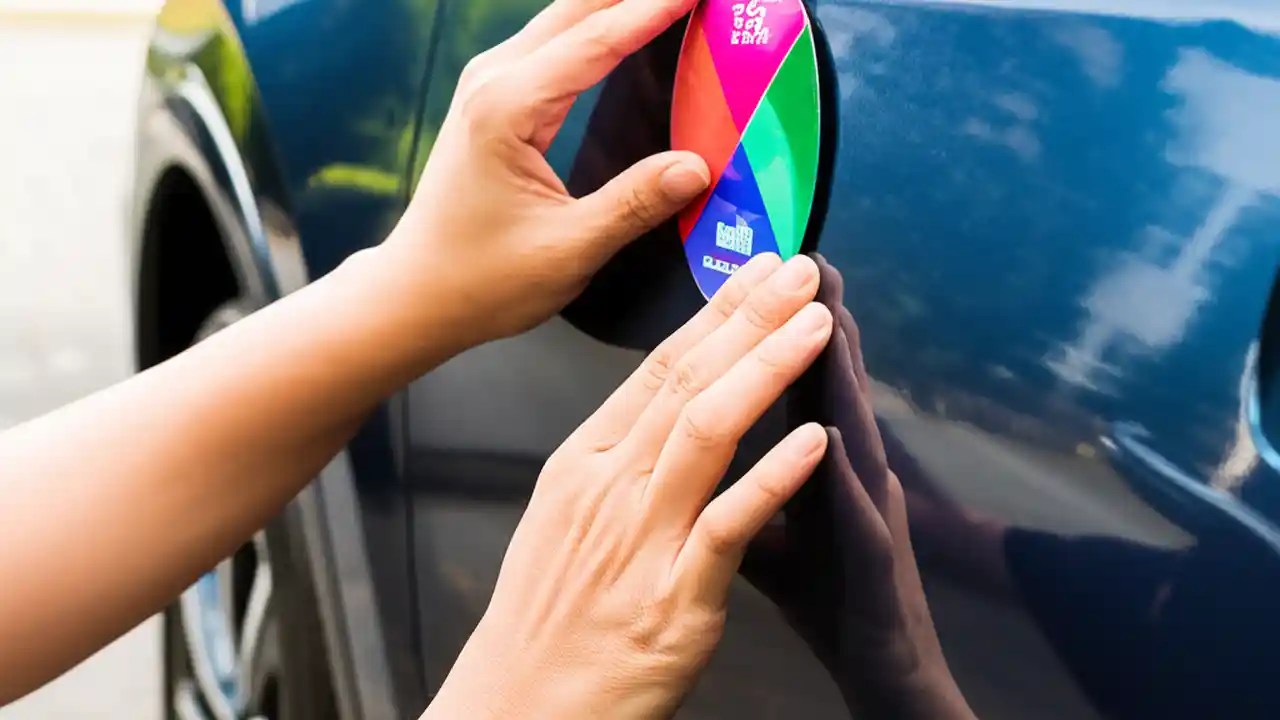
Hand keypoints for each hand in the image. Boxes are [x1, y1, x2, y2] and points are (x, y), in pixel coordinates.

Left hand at [382, 0, 708, 346]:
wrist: (417, 294)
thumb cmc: (482, 279)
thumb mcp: (569, 249)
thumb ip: (635, 203)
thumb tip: (697, 166)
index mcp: (508, 108)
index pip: (598, 38)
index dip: (655, 8)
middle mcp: (493, 81)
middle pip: (577, 7)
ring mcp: (488, 85)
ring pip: (565, 18)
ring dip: (615, 5)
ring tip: (670, 4)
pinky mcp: (493, 100)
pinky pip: (554, 43)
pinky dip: (597, 27)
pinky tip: (627, 27)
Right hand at [423, 255, 833, 719]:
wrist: (515, 710)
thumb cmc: (547, 621)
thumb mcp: (564, 523)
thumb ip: (615, 467)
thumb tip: (659, 414)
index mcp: (582, 465)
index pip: (656, 369)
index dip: (714, 314)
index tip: (755, 270)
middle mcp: (607, 489)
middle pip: (685, 381)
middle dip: (749, 316)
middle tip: (800, 266)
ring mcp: (638, 541)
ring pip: (707, 431)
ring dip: (766, 367)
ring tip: (815, 323)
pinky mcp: (672, 600)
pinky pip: (729, 524)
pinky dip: (774, 477)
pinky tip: (816, 437)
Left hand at [743, 256, 975, 718]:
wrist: (884, 670)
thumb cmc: (829, 596)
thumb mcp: (774, 529)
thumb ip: (738, 478)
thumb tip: (690, 442)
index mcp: (818, 466)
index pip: (790, 386)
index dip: (769, 333)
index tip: (754, 272)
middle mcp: (850, 480)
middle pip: (829, 391)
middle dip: (809, 326)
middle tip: (801, 259)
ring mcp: (868, 522)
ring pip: (855, 439)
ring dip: (840, 379)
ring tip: (825, 318)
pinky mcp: (876, 575)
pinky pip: (861, 525)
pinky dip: (843, 483)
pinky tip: (830, 443)